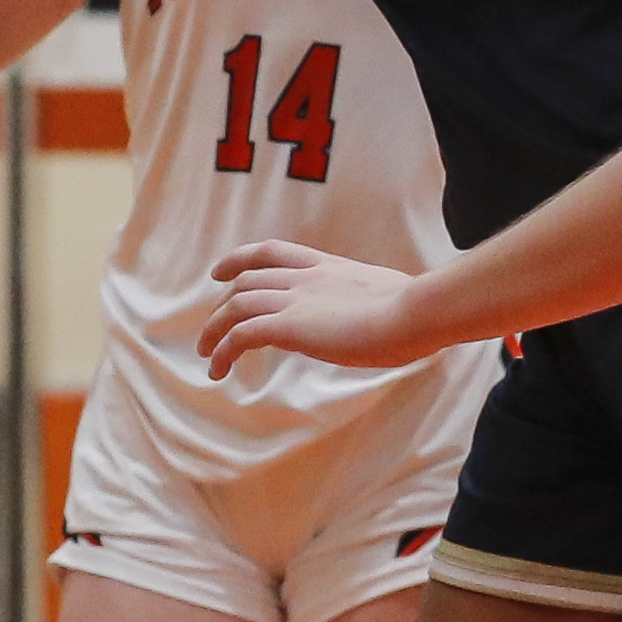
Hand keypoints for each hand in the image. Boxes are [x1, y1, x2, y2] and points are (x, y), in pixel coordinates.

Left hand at [198, 240, 435, 378]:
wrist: (414, 312)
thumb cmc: (414, 309)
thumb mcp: (385, 295)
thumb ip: (369, 301)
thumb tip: (380, 315)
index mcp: (327, 266)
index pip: (272, 252)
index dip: (241, 259)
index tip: (222, 272)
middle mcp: (306, 277)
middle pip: (247, 280)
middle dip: (223, 302)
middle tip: (212, 328)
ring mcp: (296, 299)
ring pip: (236, 305)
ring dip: (215, 330)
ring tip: (207, 355)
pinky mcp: (291, 326)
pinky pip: (241, 335)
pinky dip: (224, 349)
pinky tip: (219, 368)